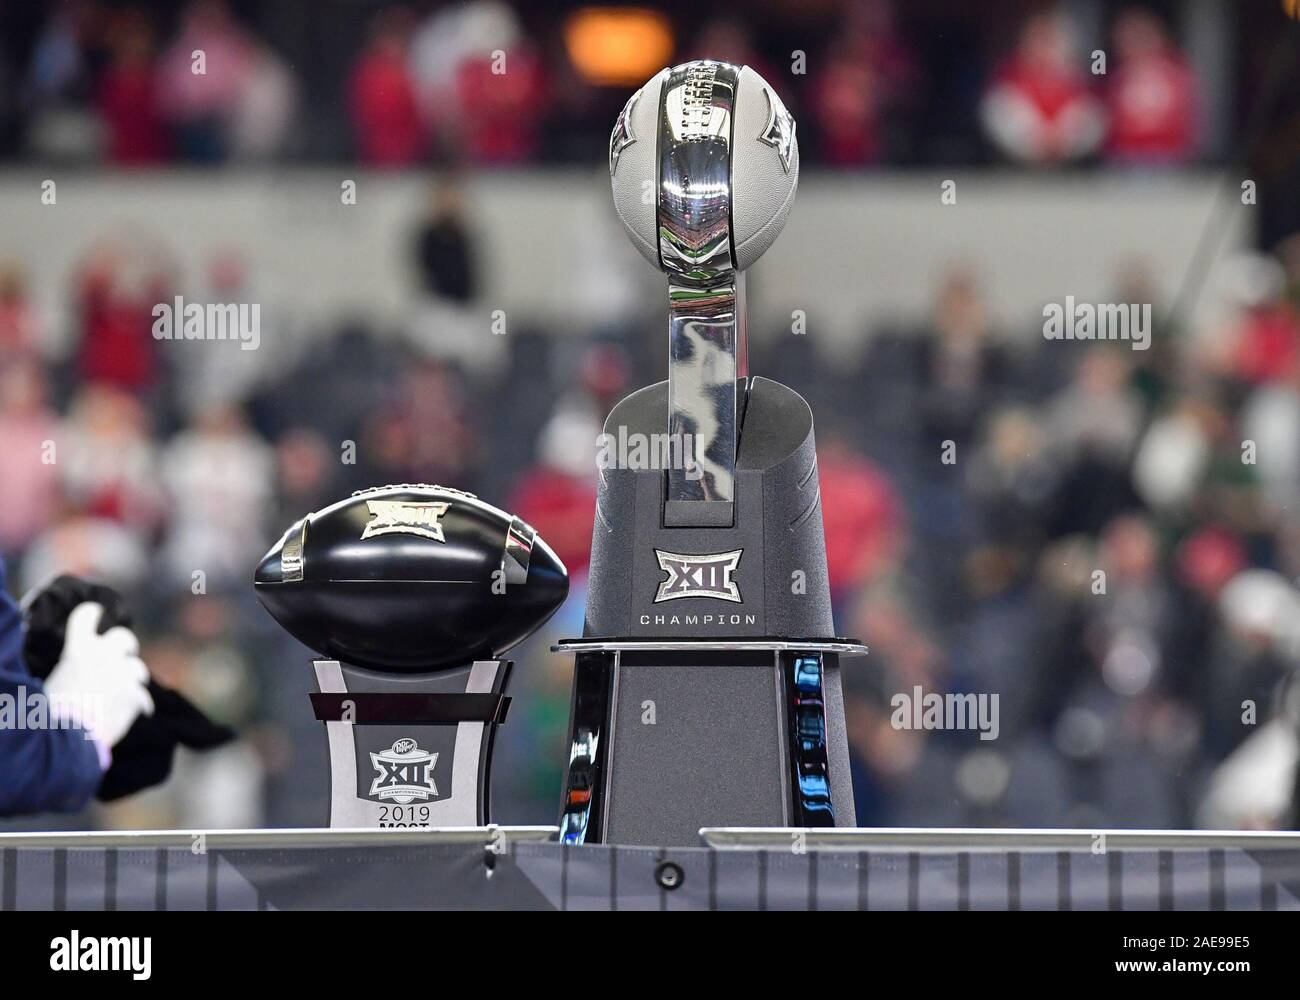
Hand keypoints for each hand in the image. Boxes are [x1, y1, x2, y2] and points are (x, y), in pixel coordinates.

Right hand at [44, 602, 153, 749]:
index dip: (90, 613)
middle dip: (125, 645)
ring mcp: (122, 675)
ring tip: (125, 690)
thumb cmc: (50, 714)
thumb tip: (79, 672)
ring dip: (132, 678)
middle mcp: (104, 656)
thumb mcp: (52, 683)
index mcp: (78, 650)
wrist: (66, 739)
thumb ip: (71, 670)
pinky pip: (142, 697)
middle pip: (123, 638)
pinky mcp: (134, 696)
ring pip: (137, 669)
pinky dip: (140, 704)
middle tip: (125, 651)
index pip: (85, 616)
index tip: (95, 612)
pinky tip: (142, 710)